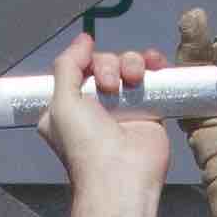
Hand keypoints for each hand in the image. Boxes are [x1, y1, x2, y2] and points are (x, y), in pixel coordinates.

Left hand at [40, 31, 174, 216]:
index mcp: (68, 106)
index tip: (88, 62)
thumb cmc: (85, 145)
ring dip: (131, 63)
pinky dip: (154, 65)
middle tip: (108, 85)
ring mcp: (123, 107)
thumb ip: (67, 65)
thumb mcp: (61, 102)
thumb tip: (84, 39)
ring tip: (133, 80)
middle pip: (104, 63)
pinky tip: (155, 65)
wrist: (121, 176)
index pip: (77, 68)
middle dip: (107, 65)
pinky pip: (152, 77)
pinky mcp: (148, 109)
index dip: (84, 60)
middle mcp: (95, 105)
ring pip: (128, 65)